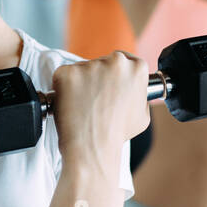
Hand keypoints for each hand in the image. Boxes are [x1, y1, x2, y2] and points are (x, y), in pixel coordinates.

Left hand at [52, 51, 150, 169]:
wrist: (93, 147)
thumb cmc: (117, 134)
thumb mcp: (143, 113)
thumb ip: (138, 93)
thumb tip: (132, 88)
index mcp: (136, 68)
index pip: (125, 59)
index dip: (115, 73)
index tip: (109, 82)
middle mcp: (115, 62)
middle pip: (102, 61)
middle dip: (97, 76)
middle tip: (94, 98)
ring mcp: (89, 66)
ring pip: (82, 69)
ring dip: (80, 83)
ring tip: (83, 106)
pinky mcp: (66, 73)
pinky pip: (63, 76)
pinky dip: (63, 88)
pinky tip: (70, 104)